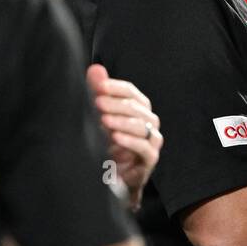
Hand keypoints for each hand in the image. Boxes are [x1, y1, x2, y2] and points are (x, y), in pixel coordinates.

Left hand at [88, 64, 161, 210]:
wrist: (115, 176)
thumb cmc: (109, 142)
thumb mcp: (101, 116)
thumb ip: (99, 92)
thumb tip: (94, 69)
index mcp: (139, 108)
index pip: (132, 92)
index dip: (116, 87)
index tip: (99, 86)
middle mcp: (149, 122)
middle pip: (136, 108)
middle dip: (116, 104)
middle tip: (98, 103)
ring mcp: (152, 140)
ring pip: (142, 126)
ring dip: (122, 121)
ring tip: (104, 120)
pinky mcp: (151, 158)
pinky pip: (145, 147)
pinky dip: (130, 141)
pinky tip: (115, 137)